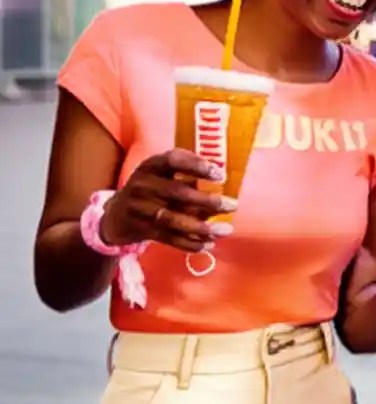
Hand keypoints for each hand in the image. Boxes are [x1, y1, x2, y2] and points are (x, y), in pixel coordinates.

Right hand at [99, 149, 234, 252]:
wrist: (115, 215)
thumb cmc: (152, 190)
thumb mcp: (162, 175)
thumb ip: (187, 177)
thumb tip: (225, 187)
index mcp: (152, 165)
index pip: (173, 159)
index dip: (197, 165)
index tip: (220, 175)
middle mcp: (142, 184)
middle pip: (177, 193)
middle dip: (208, 200)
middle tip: (233, 205)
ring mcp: (138, 208)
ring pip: (173, 219)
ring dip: (202, 226)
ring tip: (226, 230)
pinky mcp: (139, 229)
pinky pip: (167, 238)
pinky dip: (189, 243)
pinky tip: (208, 244)